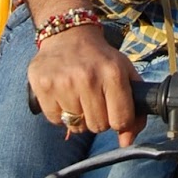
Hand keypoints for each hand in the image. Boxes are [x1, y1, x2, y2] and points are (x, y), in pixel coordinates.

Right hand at [28, 21, 141, 142]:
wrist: (68, 35)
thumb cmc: (100, 58)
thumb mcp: (124, 74)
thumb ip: (134, 110)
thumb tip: (126, 143)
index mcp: (113, 73)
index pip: (121, 121)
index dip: (119, 119)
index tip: (114, 108)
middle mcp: (88, 77)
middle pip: (98, 126)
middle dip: (98, 117)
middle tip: (94, 98)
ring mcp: (63, 82)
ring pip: (77, 126)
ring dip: (78, 116)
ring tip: (77, 94)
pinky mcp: (43, 86)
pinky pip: (56, 121)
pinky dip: (60, 113)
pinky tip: (62, 94)